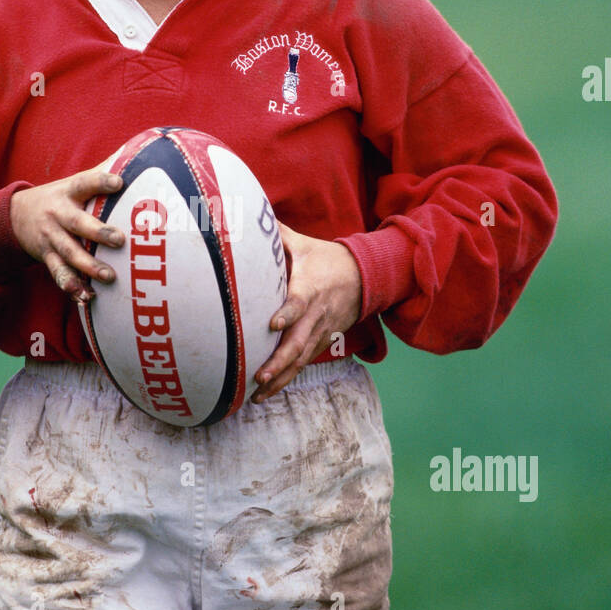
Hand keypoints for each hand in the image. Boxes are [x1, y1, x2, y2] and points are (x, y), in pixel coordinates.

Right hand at [9, 163, 124, 301]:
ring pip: (68, 254)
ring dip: (88, 267)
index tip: (119, 182)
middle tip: (120, 241)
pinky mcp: (46, 257)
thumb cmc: (58, 198)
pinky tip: (86, 298)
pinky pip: (59, 274)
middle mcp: (58, 214)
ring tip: (108, 277)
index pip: (85, 182)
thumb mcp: (72, 183)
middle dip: (98, 233)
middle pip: (77, 224)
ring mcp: (51, 238)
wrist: (14, 215)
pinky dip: (72, 287)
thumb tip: (133, 155)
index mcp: (68, 192)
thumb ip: (99, 174)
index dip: (101, 181)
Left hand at [251, 223, 361, 402]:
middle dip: (278, 361)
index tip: (271, 324)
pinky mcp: (322, 343)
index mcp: (310, 288)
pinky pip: (302, 364)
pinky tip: (266, 392)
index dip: (286, 313)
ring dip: (280, 378)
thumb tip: (246, 215)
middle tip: (259, 375)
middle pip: (298, 342)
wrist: (365, 277)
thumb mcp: (303, 243)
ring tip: (257, 394)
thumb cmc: (326, 258)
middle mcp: (316, 315)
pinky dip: (286, 379)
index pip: (298, 303)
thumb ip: (275, 234)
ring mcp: (320, 332)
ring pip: (300, 360)